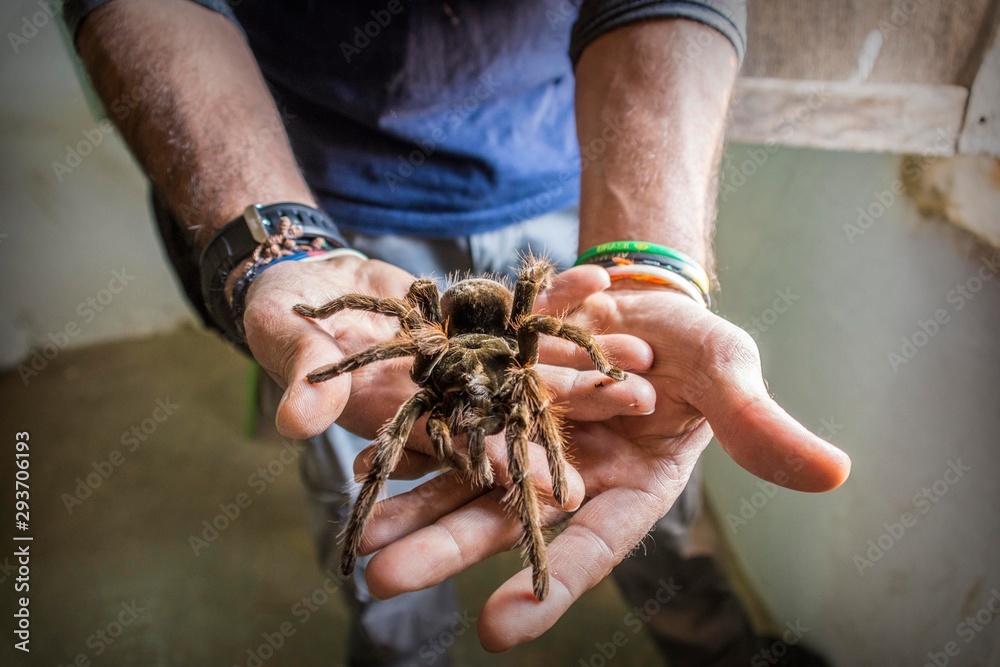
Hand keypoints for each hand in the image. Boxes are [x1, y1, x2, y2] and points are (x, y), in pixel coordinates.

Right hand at [241, 257, 657, 507]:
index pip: (461, 449)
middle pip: (517, 406)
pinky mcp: (472, 320)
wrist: (299, 282)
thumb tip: (295, 421)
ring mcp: (463, 357)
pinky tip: (600, 280)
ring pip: (531, 360)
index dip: (512, 462)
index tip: (568, 482)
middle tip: (641, 402)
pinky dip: (555, 294)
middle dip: (579, 405)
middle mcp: (443, 395)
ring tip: (645, 350)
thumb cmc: (282, 323)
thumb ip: (303, 381)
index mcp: (403, 419)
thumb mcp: (287, 347)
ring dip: (586, 352)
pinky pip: (519, 308)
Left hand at [355, 267, 851, 650]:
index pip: (589, 545)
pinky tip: (363, 457)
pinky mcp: (497, 396)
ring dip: (410, 502)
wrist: (643, 297)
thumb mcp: (731, 378)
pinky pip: (452, 420)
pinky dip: (414, 438)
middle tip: (383, 577)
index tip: (502, 629)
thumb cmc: (697, 347)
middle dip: (445, 547)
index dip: (551, 585)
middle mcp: (567, 473)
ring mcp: (526, 436)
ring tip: (355, 530)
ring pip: (464, 477)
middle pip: (503, 518)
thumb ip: (762, 428)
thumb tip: (833, 473)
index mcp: (628, 487)